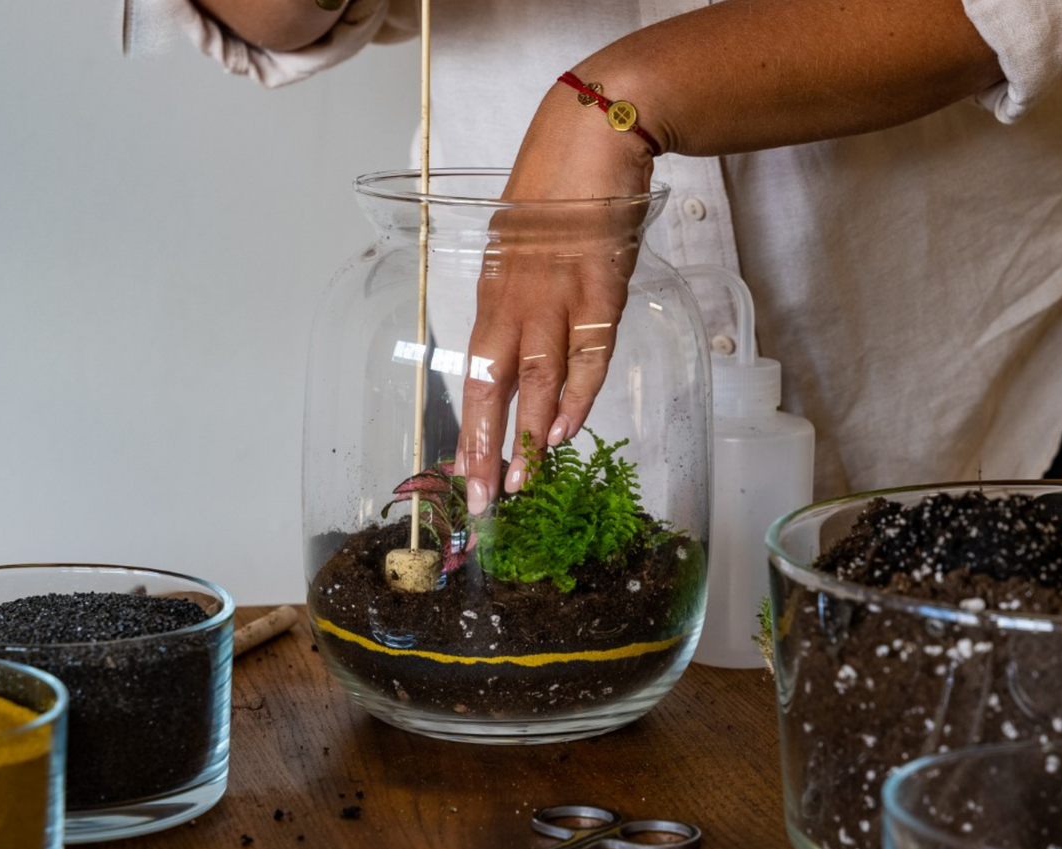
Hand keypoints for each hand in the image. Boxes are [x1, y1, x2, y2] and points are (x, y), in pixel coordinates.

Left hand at [456, 78, 656, 513]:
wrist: (592, 139)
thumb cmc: (553, 192)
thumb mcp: (517, 250)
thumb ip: (517, 302)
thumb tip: (522, 353)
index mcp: (492, 296)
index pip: (476, 375)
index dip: (470, 428)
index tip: (461, 473)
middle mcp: (516, 304)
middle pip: (494, 388)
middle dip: (484, 447)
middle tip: (481, 497)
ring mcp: (556, 301)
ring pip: (537, 382)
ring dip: (528, 437)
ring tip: (521, 482)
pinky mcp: (599, 293)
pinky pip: (587, 358)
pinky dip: (578, 397)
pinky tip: (565, 432)